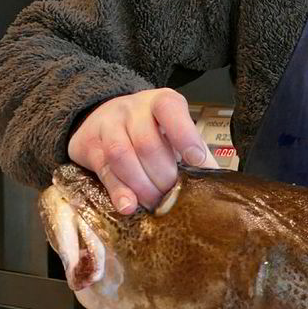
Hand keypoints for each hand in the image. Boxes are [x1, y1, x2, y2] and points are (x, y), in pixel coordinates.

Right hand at [67, 88, 210, 213]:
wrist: (101, 115)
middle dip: (162, 175)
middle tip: (171, 196)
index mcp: (161, 102)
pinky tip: (129, 206)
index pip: (170, 110)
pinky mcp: (90, 145)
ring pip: (122, 155)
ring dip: (141, 185)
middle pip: (147, 143)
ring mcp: (108, 125)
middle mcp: (133, 109)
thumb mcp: (173, 130)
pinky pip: (104, 170)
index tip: (196, 161)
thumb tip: (217, 180)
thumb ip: (194, 151)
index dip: (184, 136)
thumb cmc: (149, 127)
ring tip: (154, 203)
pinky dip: (118, 191)